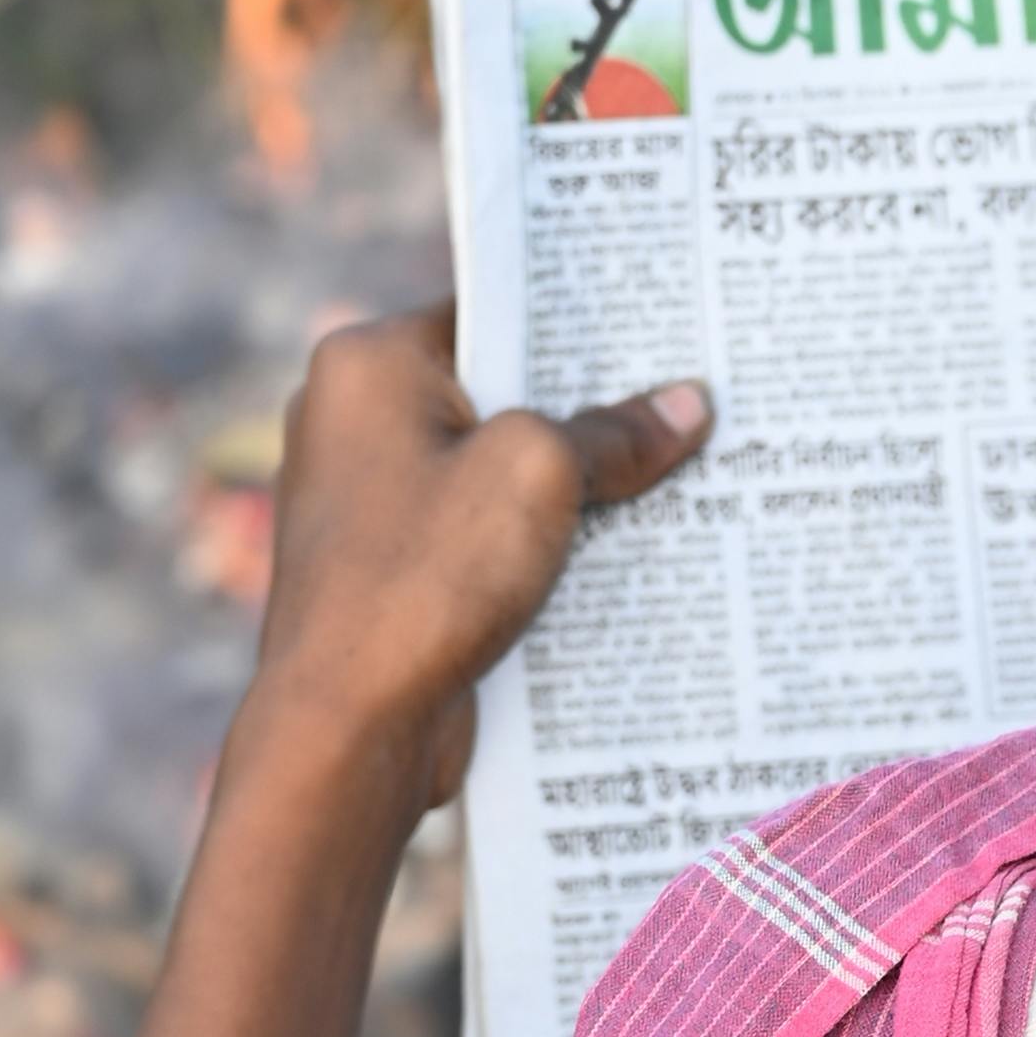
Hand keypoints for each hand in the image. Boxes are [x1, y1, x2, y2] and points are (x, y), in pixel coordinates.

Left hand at [250, 310, 710, 819]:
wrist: (349, 724)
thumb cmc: (425, 576)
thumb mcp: (542, 476)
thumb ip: (615, 432)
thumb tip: (686, 407)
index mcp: (368, 364)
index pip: (488, 311)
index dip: (574, 322)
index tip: (657, 327)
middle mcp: (352, 421)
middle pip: (498, 393)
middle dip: (585, 409)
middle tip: (682, 401)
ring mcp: (367, 501)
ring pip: (495, 472)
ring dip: (570, 485)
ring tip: (673, 475)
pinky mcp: (391, 572)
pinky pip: (481, 536)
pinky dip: (539, 543)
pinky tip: (619, 553)